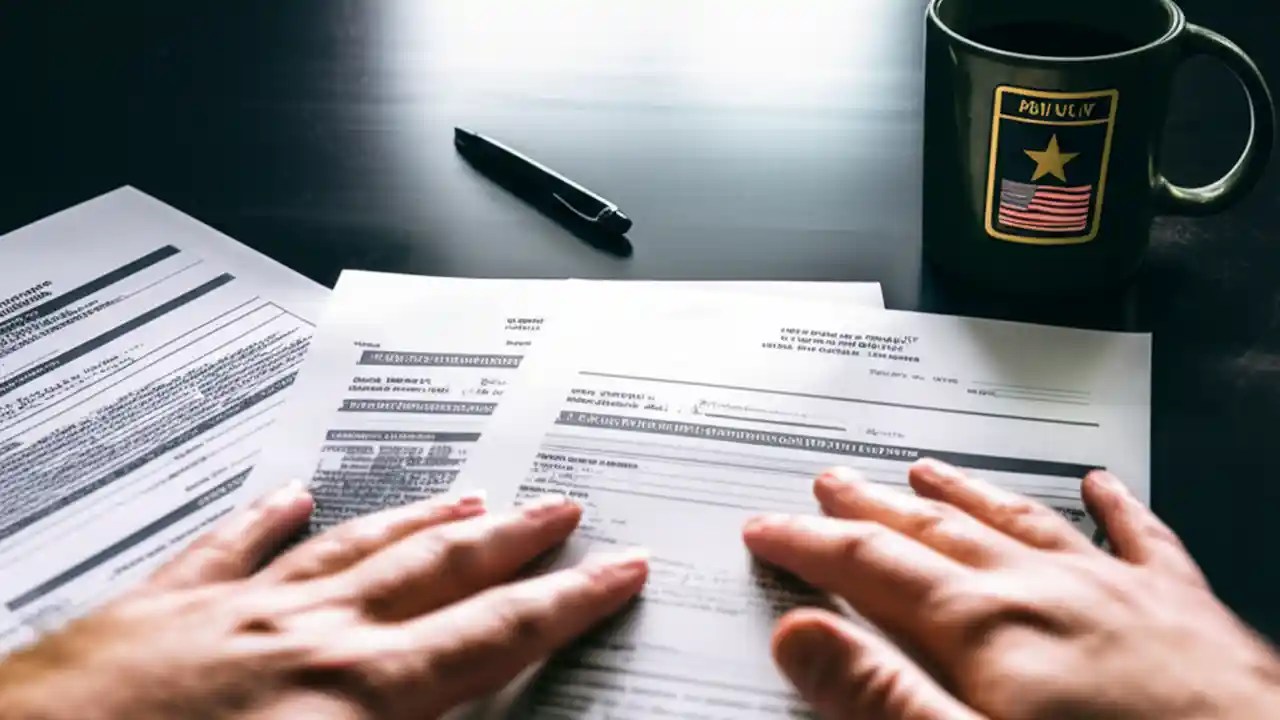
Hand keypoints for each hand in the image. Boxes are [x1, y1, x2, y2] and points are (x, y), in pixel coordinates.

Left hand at [0, 485, 646, 719]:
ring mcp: (232, 612)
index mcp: (356, 696)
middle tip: (562, 505)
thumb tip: (481, 719)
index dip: (569, 601)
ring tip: (466, 493)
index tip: (619, 567)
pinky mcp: (158, 609)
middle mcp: (307, 636)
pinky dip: (269, 519)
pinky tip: (293, 494)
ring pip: (351, 546)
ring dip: (419, 519)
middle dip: (511, 538)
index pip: (494, 635)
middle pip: (437, 570)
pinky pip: (229, 546)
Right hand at [744, 460, 1279, 719]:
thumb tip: (799, 636)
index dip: (807, 545)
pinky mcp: (1185, 610)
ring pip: (1022, 520)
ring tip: (927, 471)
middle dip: (872, 507)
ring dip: (966, 495)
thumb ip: (880, 695)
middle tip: (832, 481)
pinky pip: (1140, 537)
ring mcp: (1119, 591)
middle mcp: (1046, 589)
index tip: (766, 529)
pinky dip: (1113, 506)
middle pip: (936, 532)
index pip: (869, 566)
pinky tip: (1101, 483)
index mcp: (986, 627)